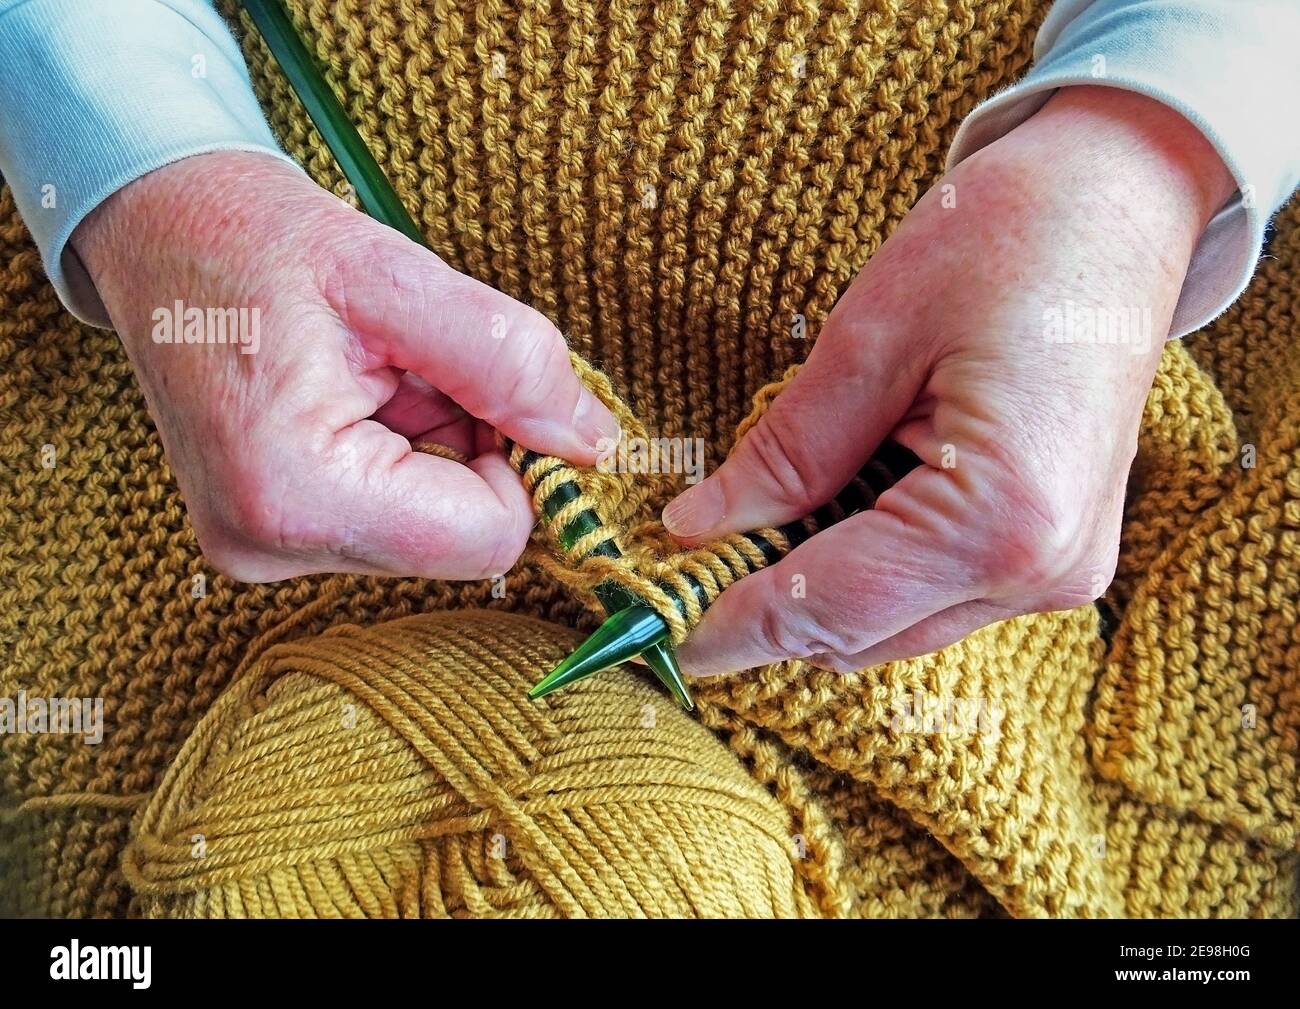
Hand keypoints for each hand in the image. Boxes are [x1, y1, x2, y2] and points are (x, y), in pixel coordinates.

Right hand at [73, 150, 617, 581]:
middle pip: (458, 542)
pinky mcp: (267, 540)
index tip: (480, 389)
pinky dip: (403, 462)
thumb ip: (508, 361)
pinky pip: (391, 525)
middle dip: (468, 452)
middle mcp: (269, 547)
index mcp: (295, 492)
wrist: (160, 232)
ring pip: (430, 534)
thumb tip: (593, 443)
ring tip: (377, 378)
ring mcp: (261, 553)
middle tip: (414, 370)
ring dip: (437, 453)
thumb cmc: (259, 243)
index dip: (514, 464)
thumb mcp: (397, 277)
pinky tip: (359, 403)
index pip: (486, 539)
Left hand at [663, 86, 1234, 674]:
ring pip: (896, 628)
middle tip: (694, 560)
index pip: (833, 606)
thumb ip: (785, 452)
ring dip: (820, 592)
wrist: (1121, 205)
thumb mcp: (870, 335)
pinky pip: (936, 597)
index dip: (738, 623)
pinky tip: (837, 509)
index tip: (663, 628)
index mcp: (999, 519)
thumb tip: (699, 527)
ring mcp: (1060, 572)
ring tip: (761, 521)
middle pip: (862, 636)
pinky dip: (871, 572)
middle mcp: (1041, 570)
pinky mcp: (1058, 555)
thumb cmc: (1005, 241)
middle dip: (770, 609)